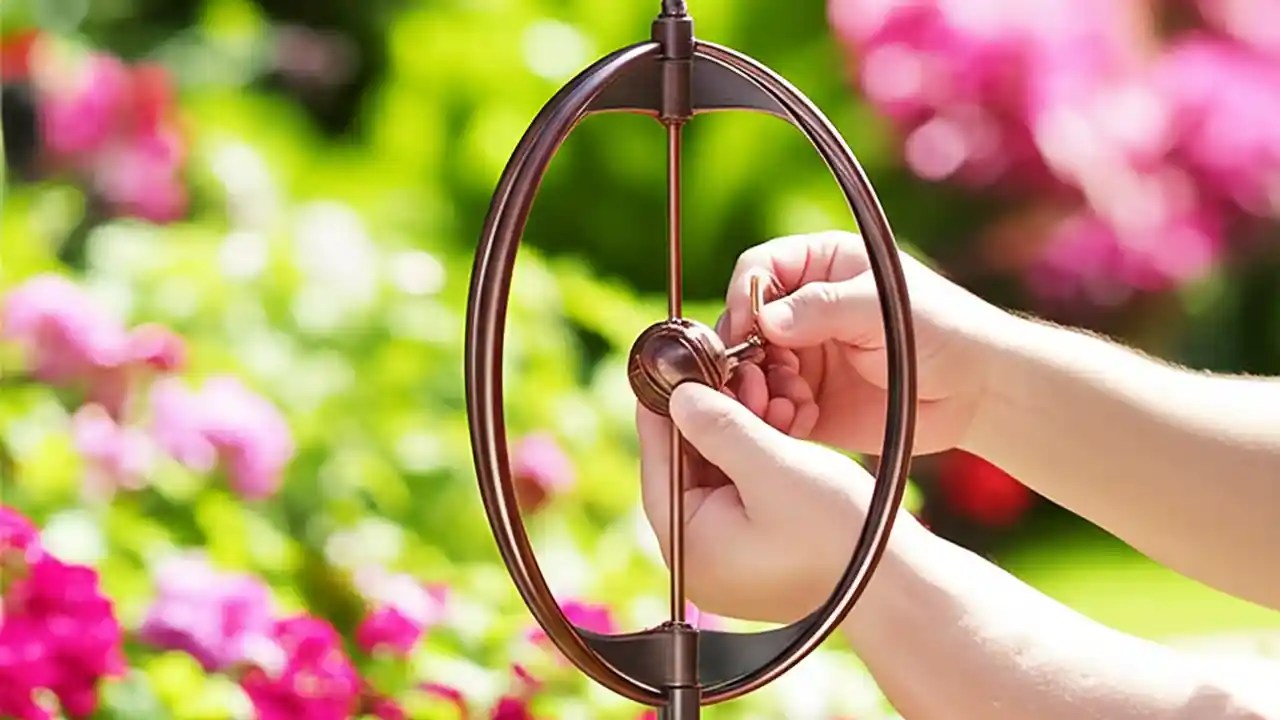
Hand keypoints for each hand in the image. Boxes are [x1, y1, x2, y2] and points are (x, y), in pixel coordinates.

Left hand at [636, 382, 923, 624]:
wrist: (898, 583)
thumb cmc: (837, 533)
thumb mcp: (773, 467)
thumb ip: (718, 427)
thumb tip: (676, 395)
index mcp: (687, 545)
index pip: (658, 463)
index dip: (664, 407)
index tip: (670, 364)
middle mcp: (698, 556)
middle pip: (686, 466)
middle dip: (711, 413)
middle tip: (728, 367)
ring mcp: (727, 553)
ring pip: (717, 470)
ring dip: (739, 426)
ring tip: (762, 386)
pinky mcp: (757, 546)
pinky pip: (743, 487)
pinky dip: (758, 452)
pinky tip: (779, 418)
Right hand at [722, 230, 1012, 454]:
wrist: (979, 391)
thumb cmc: (942, 329)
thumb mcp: (882, 307)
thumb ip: (823, 308)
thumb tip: (765, 320)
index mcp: (819, 266)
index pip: (758, 270)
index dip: (746, 297)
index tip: (749, 329)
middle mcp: (803, 311)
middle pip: (744, 325)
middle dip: (744, 354)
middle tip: (754, 380)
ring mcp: (803, 358)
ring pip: (751, 371)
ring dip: (758, 391)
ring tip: (785, 407)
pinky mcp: (809, 402)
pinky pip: (773, 409)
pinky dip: (775, 418)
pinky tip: (798, 422)